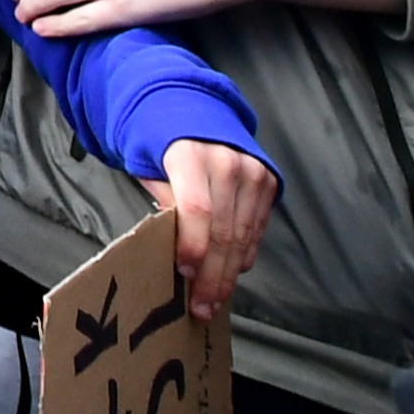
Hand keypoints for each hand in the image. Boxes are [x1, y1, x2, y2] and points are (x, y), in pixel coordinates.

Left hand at [137, 139, 276, 321]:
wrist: (192, 107)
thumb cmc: (159, 141)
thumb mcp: (146, 165)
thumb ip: (161, 201)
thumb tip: (173, 245)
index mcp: (190, 155)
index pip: (196, 209)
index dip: (192, 245)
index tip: (184, 272)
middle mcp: (227, 162)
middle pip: (223, 231)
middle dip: (212, 275)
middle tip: (201, 305)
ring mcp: (252, 172)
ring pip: (243, 236)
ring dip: (229, 273)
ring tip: (214, 300)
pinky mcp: (267, 182)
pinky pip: (257, 229)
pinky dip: (244, 255)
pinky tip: (231, 273)